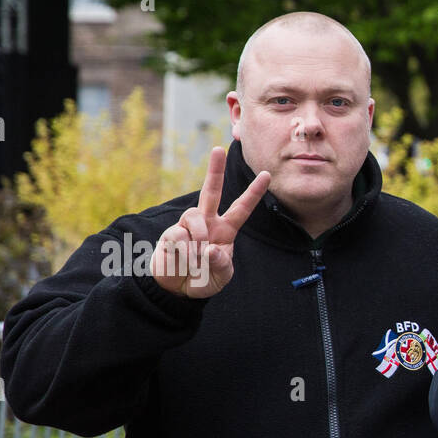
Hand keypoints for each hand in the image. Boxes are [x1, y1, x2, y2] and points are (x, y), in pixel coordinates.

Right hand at [151, 146, 269, 298]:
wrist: (179, 289)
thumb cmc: (204, 279)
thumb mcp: (221, 276)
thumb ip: (221, 264)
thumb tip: (210, 248)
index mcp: (225, 230)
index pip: (242, 208)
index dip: (254, 192)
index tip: (266, 174)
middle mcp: (207, 223)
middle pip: (211, 191)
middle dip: (215, 170)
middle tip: (218, 148)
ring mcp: (187, 226)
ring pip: (194, 217)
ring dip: (198, 238)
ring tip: (197, 258)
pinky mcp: (170, 234)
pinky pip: (179, 235)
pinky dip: (185, 251)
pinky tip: (184, 260)